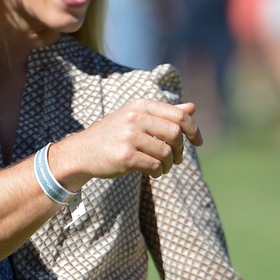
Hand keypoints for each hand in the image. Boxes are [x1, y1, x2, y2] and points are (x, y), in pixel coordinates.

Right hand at [50, 99, 201, 186]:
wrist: (82, 153)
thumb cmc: (113, 135)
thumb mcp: (137, 118)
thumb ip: (164, 113)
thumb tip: (192, 108)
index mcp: (140, 105)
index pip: (178, 115)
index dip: (193, 130)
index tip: (197, 142)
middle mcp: (135, 117)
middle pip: (175, 134)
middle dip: (180, 150)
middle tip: (176, 160)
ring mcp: (129, 136)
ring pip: (166, 152)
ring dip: (168, 165)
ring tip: (162, 168)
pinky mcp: (124, 156)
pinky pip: (154, 166)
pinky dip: (158, 172)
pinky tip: (153, 174)